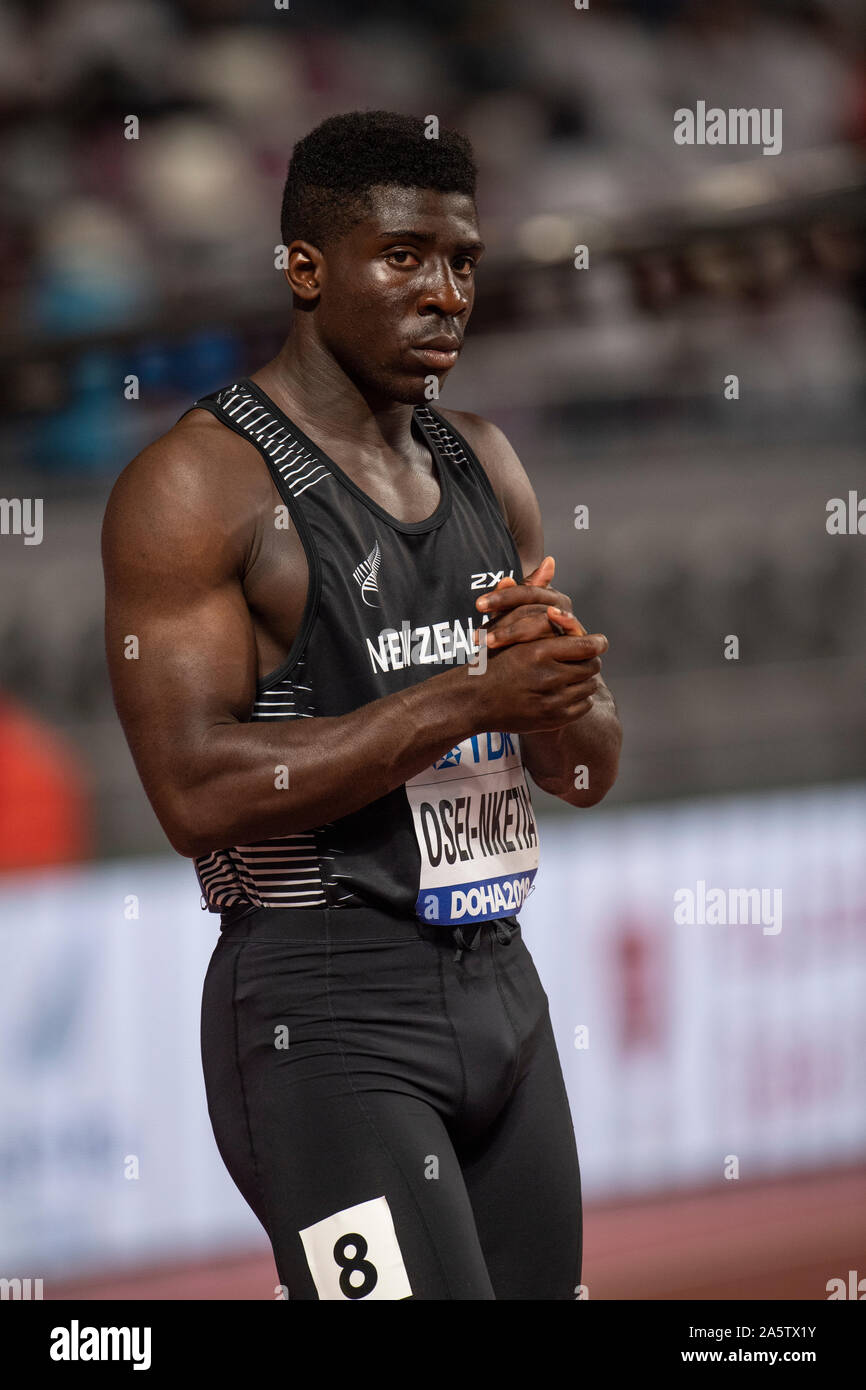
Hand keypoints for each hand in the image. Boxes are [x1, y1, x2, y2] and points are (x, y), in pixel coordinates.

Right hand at [467, 556, 608, 732]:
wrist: (472, 701)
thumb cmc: (490, 658)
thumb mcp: (509, 623)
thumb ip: (532, 593)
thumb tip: (551, 561)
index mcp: (538, 651)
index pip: (588, 646)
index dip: (596, 643)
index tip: (597, 641)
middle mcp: (547, 677)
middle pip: (592, 667)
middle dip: (589, 662)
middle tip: (584, 659)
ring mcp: (550, 702)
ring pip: (588, 687)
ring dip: (583, 680)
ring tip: (573, 674)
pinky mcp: (552, 720)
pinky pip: (581, 707)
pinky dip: (577, 699)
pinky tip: (565, 692)